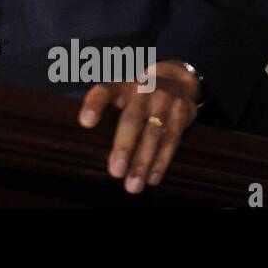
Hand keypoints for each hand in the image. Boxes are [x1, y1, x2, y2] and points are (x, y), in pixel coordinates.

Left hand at [77, 60, 201, 193]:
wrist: (175, 82)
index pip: (104, 92)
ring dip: (143, 163)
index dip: (94, 105)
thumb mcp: (119, 94)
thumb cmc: (136, 97)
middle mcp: (142, 90)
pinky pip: (171, 140)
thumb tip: (87, 145)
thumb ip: (104, 112)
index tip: (85, 122)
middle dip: (124, 148)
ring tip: (132, 185)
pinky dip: (161, 162)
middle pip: (131, 120)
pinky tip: (152, 179)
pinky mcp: (181, 113)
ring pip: (153, 135)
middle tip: (115, 172)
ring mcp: (164, 100)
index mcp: (121, 86)